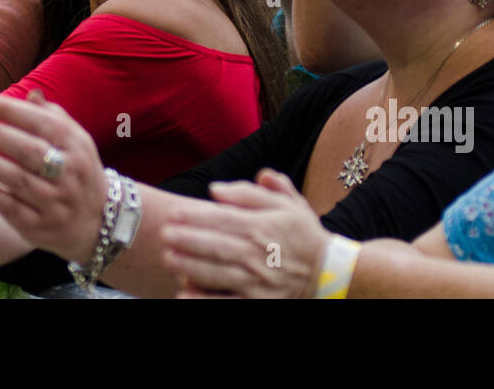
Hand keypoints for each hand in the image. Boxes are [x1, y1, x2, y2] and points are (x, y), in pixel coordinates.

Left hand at [0, 90, 106, 264]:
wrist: (97, 222)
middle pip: (30, 151)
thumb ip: (53, 117)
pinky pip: (12, 209)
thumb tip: (31, 93)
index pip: (42, 123)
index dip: (12, 110)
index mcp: (77, 146)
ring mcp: (55, 203)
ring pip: (19, 180)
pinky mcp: (39, 227)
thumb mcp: (76, 141)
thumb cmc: (77, 171)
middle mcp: (69, 174)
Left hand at [158, 169, 330, 298]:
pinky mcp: (258, 303)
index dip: (196, 217)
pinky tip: (183, 294)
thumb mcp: (287, 203)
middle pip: (217, 246)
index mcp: (263, 226)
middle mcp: (258, 254)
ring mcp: (257, 281)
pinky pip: (227, 304)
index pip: (223, 220)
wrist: (330, 272)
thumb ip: (252, 191)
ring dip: (191, 267)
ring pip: (219, 274)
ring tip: (168, 258)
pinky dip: (205, 300)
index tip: (173, 213)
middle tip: (163, 235)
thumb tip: (216, 189)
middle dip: (187, 241)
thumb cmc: (303, 233)